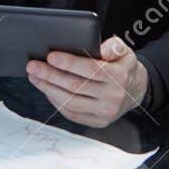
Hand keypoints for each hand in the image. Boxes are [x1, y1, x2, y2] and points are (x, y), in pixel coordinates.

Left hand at [26, 35, 147, 127]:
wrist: (135, 91)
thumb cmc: (123, 67)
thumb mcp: (125, 51)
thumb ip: (115, 46)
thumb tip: (103, 49)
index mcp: (119, 77)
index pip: (91, 70)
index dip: (69, 63)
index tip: (51, 56)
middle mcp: (113, 97)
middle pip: (76, 87)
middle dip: (51, 75)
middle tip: (33, 66)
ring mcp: (104, 112)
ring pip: (70, 101)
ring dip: (48, 89)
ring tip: (35, 77)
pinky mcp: (97, 122)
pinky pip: (71, 112)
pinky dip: (56, 101)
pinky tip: (46, 89)